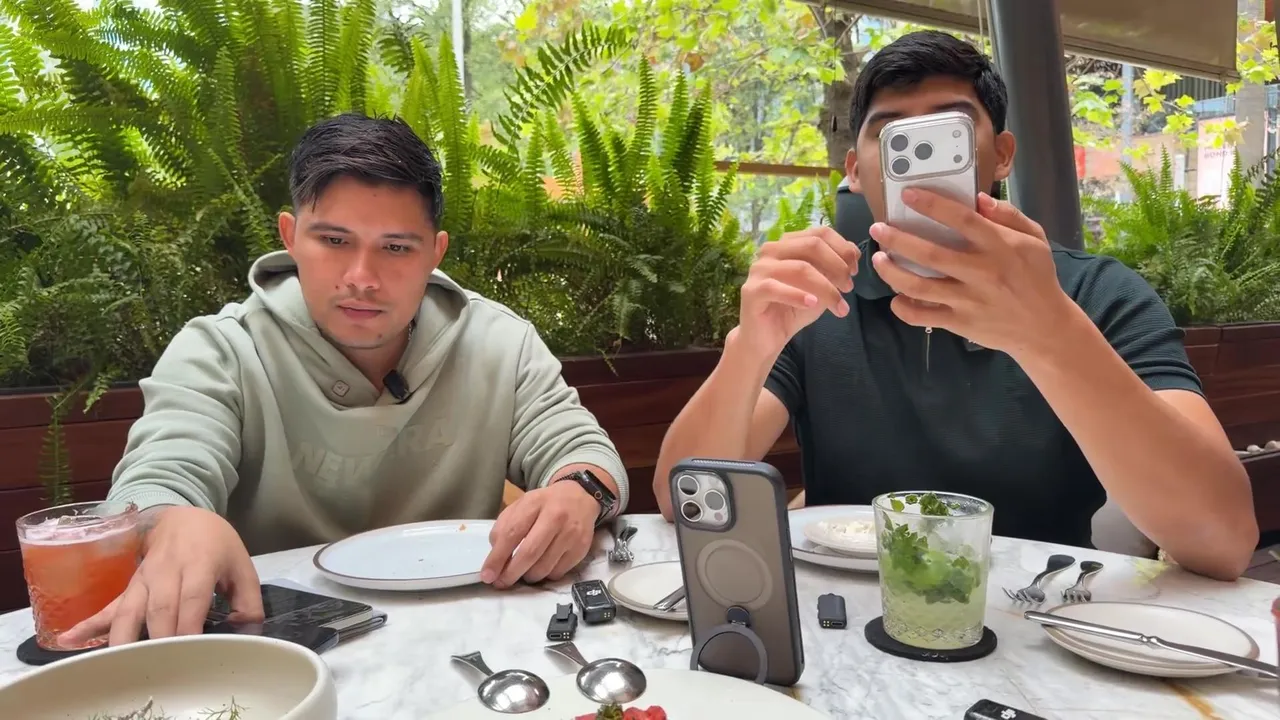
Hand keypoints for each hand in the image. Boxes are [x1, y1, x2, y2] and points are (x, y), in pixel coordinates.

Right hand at [59, 506, 262, 646]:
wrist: (182, 516)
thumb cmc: (216, 544)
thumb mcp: (242, 566)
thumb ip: (249, 601)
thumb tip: (244, 632)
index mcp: (200, 565)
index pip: (192, 599)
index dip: (189, 627)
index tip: (188, 653)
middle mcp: (167, 572)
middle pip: (159, 609)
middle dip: (158, 640)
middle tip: (159, 667)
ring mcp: (144, 579)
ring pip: (130, 609)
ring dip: (123, 638)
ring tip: (118, 663)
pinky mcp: (130, 587)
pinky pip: (108, 605)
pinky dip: (89, 624)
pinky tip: (68, 640)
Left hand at [481, 480, 598, 588]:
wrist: (579, 497)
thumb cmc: (544, 505)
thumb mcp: (521, 506)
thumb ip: (504, 526)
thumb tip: (496, 556)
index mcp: (534, 503)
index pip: (512, 533)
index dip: (497, 557)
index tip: (487, 575)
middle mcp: (555, 517)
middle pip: (529, 553)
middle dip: (511, 573)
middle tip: (501, 582)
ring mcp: (571, 533)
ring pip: (544, 567)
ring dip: (528, 576)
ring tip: (522, 573)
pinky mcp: (581, 548)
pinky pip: (558, 572)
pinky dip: (545, 576)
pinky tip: (541, 567)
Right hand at [737, 226, 860, 359]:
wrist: (766, 339)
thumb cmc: (792, 309)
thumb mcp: (820, 287)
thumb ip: (833, 268)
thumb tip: (852, 251)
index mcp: (787, 244)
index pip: (819, 233)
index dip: (843, 249)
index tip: (854, 270)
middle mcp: (771, 250)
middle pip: (812, 245)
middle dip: (837, 266)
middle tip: (849, 287)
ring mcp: (759, 269)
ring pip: (800, 268)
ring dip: (826, 287)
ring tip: (839, 304)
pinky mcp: (751, 291)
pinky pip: (776, 288)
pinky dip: (798, 295)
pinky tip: (812, 304)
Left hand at [867, 188, 1072, 357]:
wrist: (1045, 328)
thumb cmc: (1037, 278)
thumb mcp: (1035, 240)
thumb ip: (1009, 216)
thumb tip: (978, 199)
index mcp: (1000, 247)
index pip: (961, 220)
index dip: (932, 205)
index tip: (907, 195)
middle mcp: (981, 273)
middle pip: (930, 254)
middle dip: (897, 239)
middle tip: (878, 228)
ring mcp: (968, 300)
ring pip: (919, 286)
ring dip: (891, 272)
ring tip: (877, 259)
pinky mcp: (960, 323)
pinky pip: (923, 316)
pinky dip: (903, 308)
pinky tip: (896, 297)